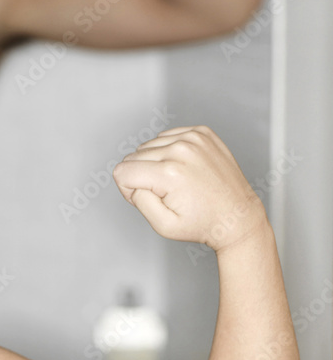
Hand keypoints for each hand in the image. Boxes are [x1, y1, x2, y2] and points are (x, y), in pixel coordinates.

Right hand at [112, 127, 268, 251]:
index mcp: (170, 174)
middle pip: (134, 157)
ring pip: (148, 146)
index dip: (128, 190)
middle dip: (142, 176)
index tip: (146, 198)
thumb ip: (138, 202)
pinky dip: (169, 151)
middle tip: (164, 193)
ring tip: (175, 180)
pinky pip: (166, 137)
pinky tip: (183, 167)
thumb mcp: (163, 226)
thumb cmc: (203, 223)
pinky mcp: (201, 133)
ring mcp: (194, 138)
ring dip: (155, 163)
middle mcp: (181, 150)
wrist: (237, 216)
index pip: (122, 172)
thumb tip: (133, 180)